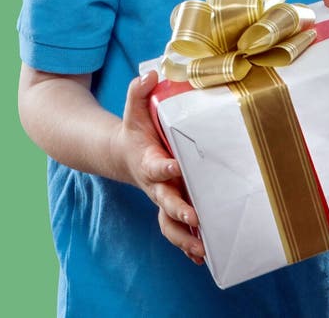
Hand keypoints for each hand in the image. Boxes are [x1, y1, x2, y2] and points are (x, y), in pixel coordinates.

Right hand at [115, 71, 204, 264]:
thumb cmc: (136, 130)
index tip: (176, 166)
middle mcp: (155, 183)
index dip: (166, 167)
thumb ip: (138, 91)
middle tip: (195, 217)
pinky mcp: (170, 205)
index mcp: (148, 160)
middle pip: (165, 200)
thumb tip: (150, 73)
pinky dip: (187, 245)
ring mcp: (163, 197)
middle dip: (179, 209)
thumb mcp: (134, 109)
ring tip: (202, 250)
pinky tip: (203, 256)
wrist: (124, 154)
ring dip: (184, 237)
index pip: (157, 165)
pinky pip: (176, 230)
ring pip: (169, 223)